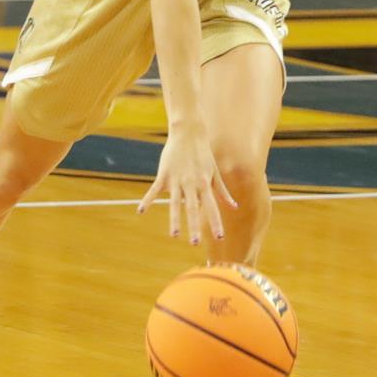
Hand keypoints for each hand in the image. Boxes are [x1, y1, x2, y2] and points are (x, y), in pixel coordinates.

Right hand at [140, 123, 236, 245]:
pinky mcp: (164, 175)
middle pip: (193, 208)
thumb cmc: (204, 154)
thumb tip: (234, 207)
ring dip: (175, 219)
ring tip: (174, 235)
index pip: (212, 207)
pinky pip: (154, 190)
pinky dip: (147, 200)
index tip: (219, 237)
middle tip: (195, 243)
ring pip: (175, 203)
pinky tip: (141, 211)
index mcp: (205, 184)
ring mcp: (177, 180)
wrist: (189, 133)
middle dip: (194, 226)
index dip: (215, 222)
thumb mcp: (215, 173)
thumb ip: (223, 192)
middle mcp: (192, 184)